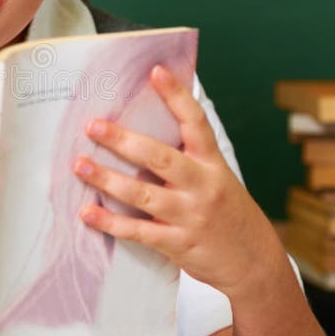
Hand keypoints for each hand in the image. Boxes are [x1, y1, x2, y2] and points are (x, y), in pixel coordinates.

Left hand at [72, 64, 281, 298]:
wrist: (255, 262)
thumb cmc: (228, 213)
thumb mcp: (218, 178)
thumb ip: (188, 158)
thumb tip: (144, 131)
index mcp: (212, 164)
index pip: (195, 122)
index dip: (176, 96)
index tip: (155, 72)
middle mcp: (203, 186)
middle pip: (160, 158)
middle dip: (123, 140)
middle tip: (93, 126)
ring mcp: (190, 216)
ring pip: (142, 195)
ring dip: (107, 179)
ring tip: (79, 165)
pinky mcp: (178, 243)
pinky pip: (138, 232)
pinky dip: (110, 223)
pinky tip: (87, 212)